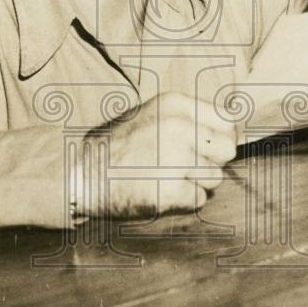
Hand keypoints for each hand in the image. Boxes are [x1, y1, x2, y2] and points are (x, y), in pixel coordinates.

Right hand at [80, 92, 236, 218]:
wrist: (80, 173)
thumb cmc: (115, 146)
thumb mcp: (149, 115)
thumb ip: (185, 120)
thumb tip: (228, 133)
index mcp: (174, 105)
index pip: (227, 121)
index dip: (221, 137)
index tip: (209, 148)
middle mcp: (179, 127)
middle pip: (227, 150)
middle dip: (211, 161)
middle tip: (186, 167)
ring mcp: (176, 159)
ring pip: (215, 178)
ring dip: (196, 183)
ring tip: (167, 178)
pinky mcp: (171, 190)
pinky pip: (198, 199)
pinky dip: (184, 201)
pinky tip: (160, 192)